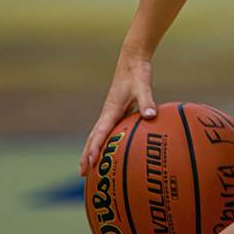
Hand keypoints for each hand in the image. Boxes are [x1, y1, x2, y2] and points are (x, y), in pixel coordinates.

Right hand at [79, 52, 157, 175]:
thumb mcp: (143, 86)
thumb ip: (146, 101)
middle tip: (83, 174)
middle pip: (94, 137)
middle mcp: (108, 113)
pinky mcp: (118, 110)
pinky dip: (105, 142)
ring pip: (98, 135)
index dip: (94, 149)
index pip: (100, 133)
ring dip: (92, 150)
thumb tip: (151, 115)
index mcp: (111, 110)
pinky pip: (108, 130)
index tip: (90, 164)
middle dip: (87, 155)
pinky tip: (112, 150)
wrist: (133, 59)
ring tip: (89, 167)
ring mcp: (112, 112)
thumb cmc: (137, 72)